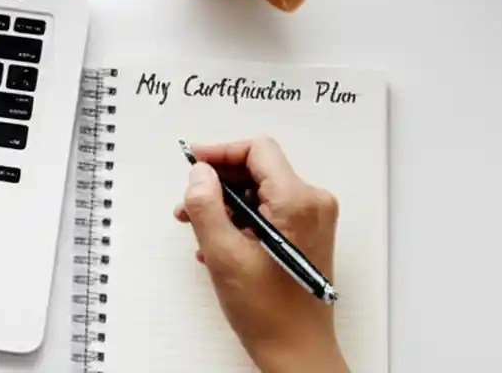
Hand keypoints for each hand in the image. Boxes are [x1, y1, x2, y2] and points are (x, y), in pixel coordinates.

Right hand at [175, 138, 347, 372]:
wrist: (298, 351)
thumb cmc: (270, 313)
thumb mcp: (224, 256)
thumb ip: (206, 206)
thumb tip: (200, 173)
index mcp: (297, 202)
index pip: (258, 150)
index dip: (221, 152)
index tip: (194, 163)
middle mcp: (312, 203)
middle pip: (258, 169)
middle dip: (219, 183)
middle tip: (189, 204)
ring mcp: (313, 219)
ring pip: (260, 191)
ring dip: (226, 205)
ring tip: (200, 230)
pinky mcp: (307, 234)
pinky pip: (269, 211)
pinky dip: (242, 220)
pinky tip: (219, 245)